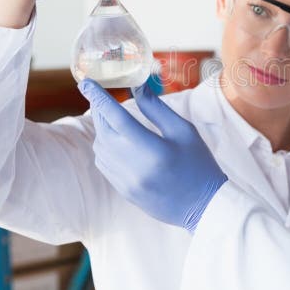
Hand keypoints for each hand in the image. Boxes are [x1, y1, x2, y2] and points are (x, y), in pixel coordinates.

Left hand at [78, 79, 227, 231]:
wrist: (203, 205)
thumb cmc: (198, 164)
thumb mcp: (184, 131)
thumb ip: (157, 109)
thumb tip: (136, 88)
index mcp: (153, 150)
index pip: (117, 118)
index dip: (100, 98)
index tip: (86, 83)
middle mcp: (135, 168)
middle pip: (104, 132)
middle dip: (99, 111)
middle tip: (99, 96)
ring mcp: (127, 182)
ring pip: (100, 148)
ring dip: (101, 129)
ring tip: (111, 117)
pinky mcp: (124, 191)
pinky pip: (104, 164)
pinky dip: (104, 147)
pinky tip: (115, 140)